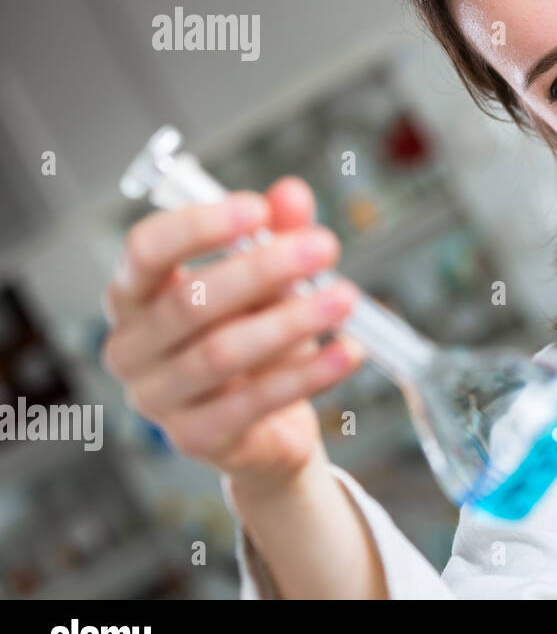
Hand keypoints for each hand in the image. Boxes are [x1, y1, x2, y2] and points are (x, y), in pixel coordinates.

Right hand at [99, 176, 365, 493]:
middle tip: (325, 247)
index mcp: (135, 296)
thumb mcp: (270, 282)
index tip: (259, 209)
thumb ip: (278, 234)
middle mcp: (131, 348)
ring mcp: (158, 399)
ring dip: (293, 321)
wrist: (268, 426)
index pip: (145, 250)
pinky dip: (310, 373)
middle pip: (190, 300)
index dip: (199, 226)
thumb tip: (292, 193)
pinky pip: (256, 402)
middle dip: (263, 269)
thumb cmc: (255, 339)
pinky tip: (349, 350)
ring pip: (223, 352)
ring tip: (346, 298)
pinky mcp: (197, 439)